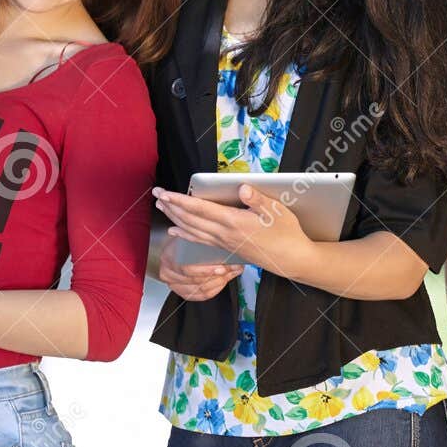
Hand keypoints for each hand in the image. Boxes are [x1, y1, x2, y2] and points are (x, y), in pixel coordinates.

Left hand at [152, 184, 314, 278]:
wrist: (291, 259)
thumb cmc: (286, 233)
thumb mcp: (277, 211)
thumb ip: (257, 199)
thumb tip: (242, 188)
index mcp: (234, 222)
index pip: (200, 209)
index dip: (180, 200)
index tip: (165, 193)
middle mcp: (224, 234)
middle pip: (191, 219)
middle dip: (171, 207)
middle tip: (156, 194)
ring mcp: (224, 242)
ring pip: (192, 229)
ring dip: (174, 218)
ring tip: (161, 207)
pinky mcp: (226, 247)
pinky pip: (199, 240)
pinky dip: (185, 233)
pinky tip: (175, 230)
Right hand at [159, 248, 241, 301]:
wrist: (175, 249)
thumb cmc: (184, 241)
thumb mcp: (191, 237)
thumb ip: (204, 242)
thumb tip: (225, 247)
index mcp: (168, 257)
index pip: (188, 268)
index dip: (207, 269)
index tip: (224, 266)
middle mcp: (168, 273)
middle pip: (197, 280)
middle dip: (219, 275)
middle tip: (234, 268)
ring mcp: (174, 285)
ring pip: (202, 289)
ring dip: (221, 281)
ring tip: (232, 272)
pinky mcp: (183, 293)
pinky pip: (203, 295)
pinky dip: (216, 288)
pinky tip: (223, 280)